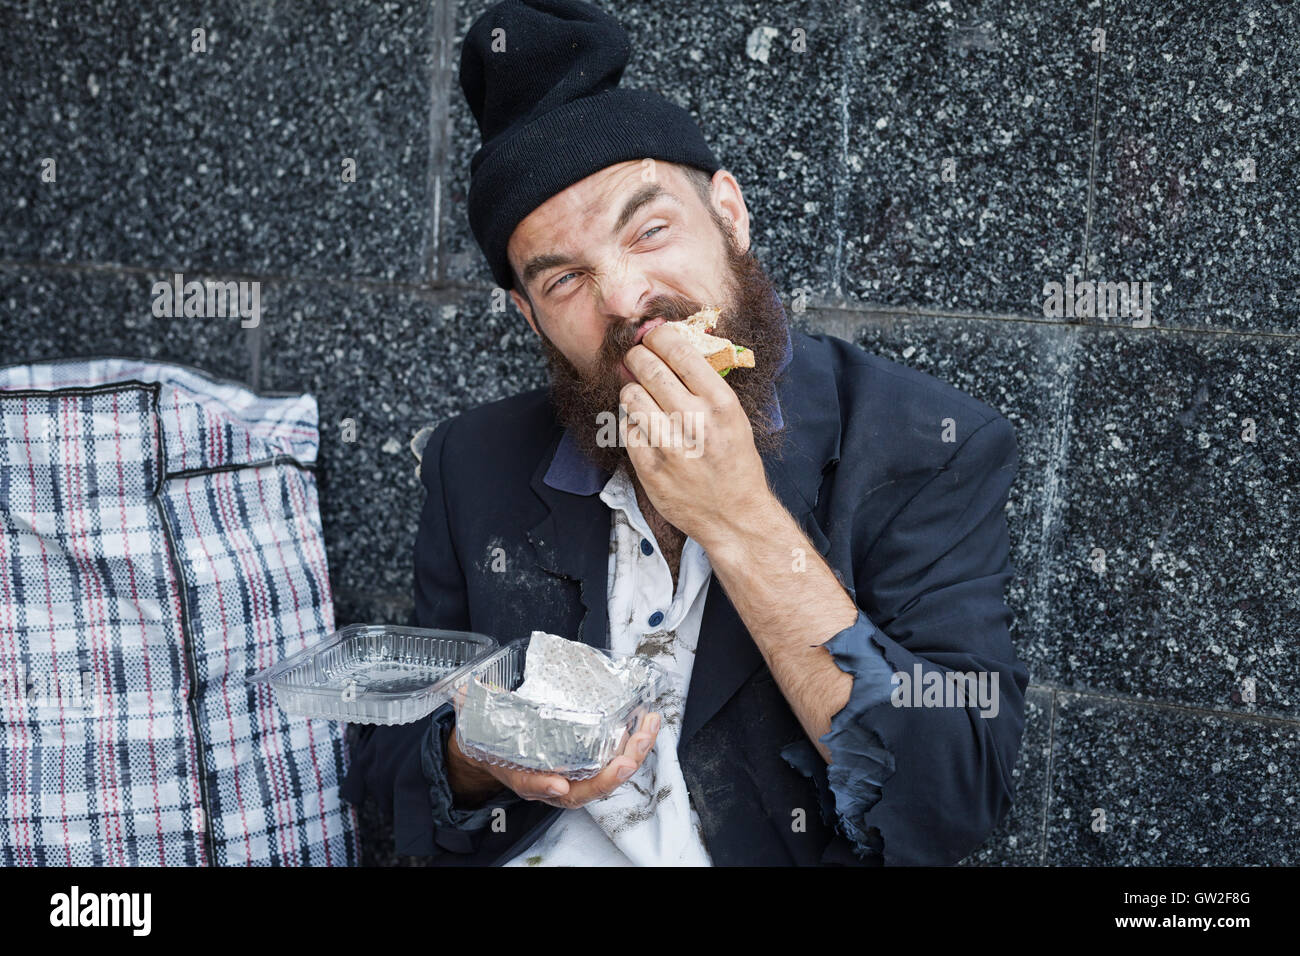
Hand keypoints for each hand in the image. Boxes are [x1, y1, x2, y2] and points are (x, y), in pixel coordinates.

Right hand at [447, 711, 661, 809]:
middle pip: (581, 791)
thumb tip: (465, 689)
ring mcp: (571, 775)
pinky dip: (632, 747)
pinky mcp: (588, 764)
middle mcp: (548, 782)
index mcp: (520, 774)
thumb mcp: (477, 722)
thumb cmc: (492, 737)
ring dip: (631, 757)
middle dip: (608, 776)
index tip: (556, 784)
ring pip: (604, 779)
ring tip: (647, 731)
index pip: (529, 785)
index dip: (542, 786)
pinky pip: (613, 763)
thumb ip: (473, 707)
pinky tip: (646, 727)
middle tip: (627, 758)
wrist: (495, 748)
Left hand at [620, 322, 774, 544]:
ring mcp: (669, 446)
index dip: (658, 337)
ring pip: (630, 396)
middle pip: (649, 368)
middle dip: (637, 356)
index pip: (679, 351)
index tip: (652, 337)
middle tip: (635, 356)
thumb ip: (705, 386)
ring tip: (639, 394)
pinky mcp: (649, 468)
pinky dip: (630, 422)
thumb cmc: (734, 462)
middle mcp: (695, 421)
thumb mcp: (734, 418)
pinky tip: (643, 425)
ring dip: (630, 389)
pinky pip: (626, 428)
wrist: (733, 515)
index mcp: (721, 403)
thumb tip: (670, 350)